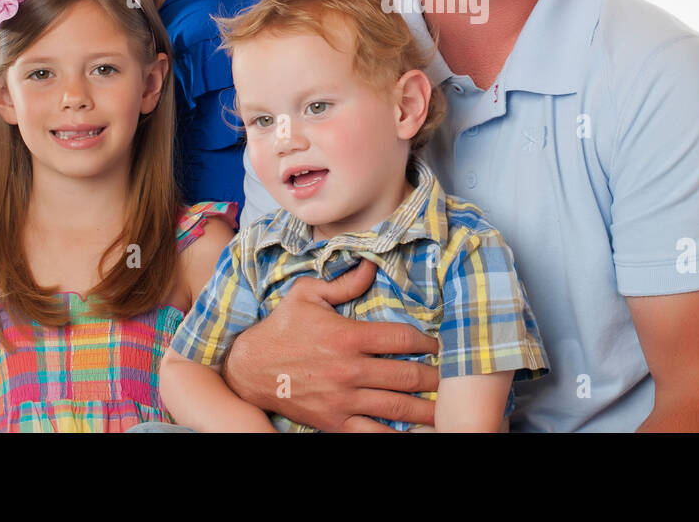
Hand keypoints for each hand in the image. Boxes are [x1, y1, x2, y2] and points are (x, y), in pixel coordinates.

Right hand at [223, 260, 439, 431]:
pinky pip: (371, 433)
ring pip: (396, 407)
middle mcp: (349, 370)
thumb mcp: (307, 294)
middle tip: (450, 378)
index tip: (438, 345)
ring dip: (425, 410)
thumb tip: (372, 264)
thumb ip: (344, 282)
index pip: (401, 339)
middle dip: (434, 378)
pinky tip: (412, 434)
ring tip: (443, 410)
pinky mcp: (333, 423)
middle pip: (407, 376)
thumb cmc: (280, 328)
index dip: (427, 342)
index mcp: (347, 336)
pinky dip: (394, 435)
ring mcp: (342, 400)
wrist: (248, 370)